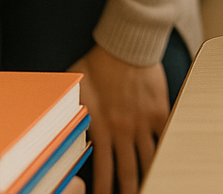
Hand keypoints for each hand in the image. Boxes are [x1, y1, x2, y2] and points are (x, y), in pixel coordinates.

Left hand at [69, 45, 169, 193]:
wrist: (125, 44)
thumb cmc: (96, 64)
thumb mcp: (73, 91)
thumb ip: (69, 112)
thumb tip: (52, 123)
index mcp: (101, 131)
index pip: (102, 174)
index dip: (103, 191)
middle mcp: (123, 132)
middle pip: (128, 174)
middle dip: (129, 192)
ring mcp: (143, 122)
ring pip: (148, 160)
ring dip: (148, 177)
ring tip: (149, 187)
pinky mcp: (159, 110)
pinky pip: (166, 135)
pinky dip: (169, 149)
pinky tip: (170, 161)